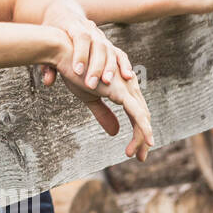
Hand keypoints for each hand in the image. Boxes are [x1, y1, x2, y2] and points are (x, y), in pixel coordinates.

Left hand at [36, 0, 123, 89]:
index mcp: (73, 26)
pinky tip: (128, 77)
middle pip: (97, 46)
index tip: (77, 71)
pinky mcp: (108, 43)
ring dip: (110, 67)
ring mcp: (101, 36)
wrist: (64, 13)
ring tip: (107, 83)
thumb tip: (47, 81)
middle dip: (95, 66)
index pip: (80, 37)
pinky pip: (119, 53)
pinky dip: (124, 64)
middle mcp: (90, 30)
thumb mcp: (46, 42)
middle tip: (90, 84)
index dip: (80, 54)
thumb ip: (47, 62)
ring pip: (109, 50)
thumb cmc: (53, 30)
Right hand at [53, 44, 153, 160]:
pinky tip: (148, 141)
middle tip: (141, 158)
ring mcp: (126, 88)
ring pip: (142, 118)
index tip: (135, 152)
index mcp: (122, 89)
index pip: (137, 114)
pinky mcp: (120, 91)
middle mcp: (128, 87)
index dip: (138, 133)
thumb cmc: (74, 71)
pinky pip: (137, 113)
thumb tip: (115, 132)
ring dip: (141, 138)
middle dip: (143, 139)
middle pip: (143, 117)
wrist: (64, 54)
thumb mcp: (89, 98)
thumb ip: (103, 114)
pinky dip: (143, 128)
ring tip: (136, 155)